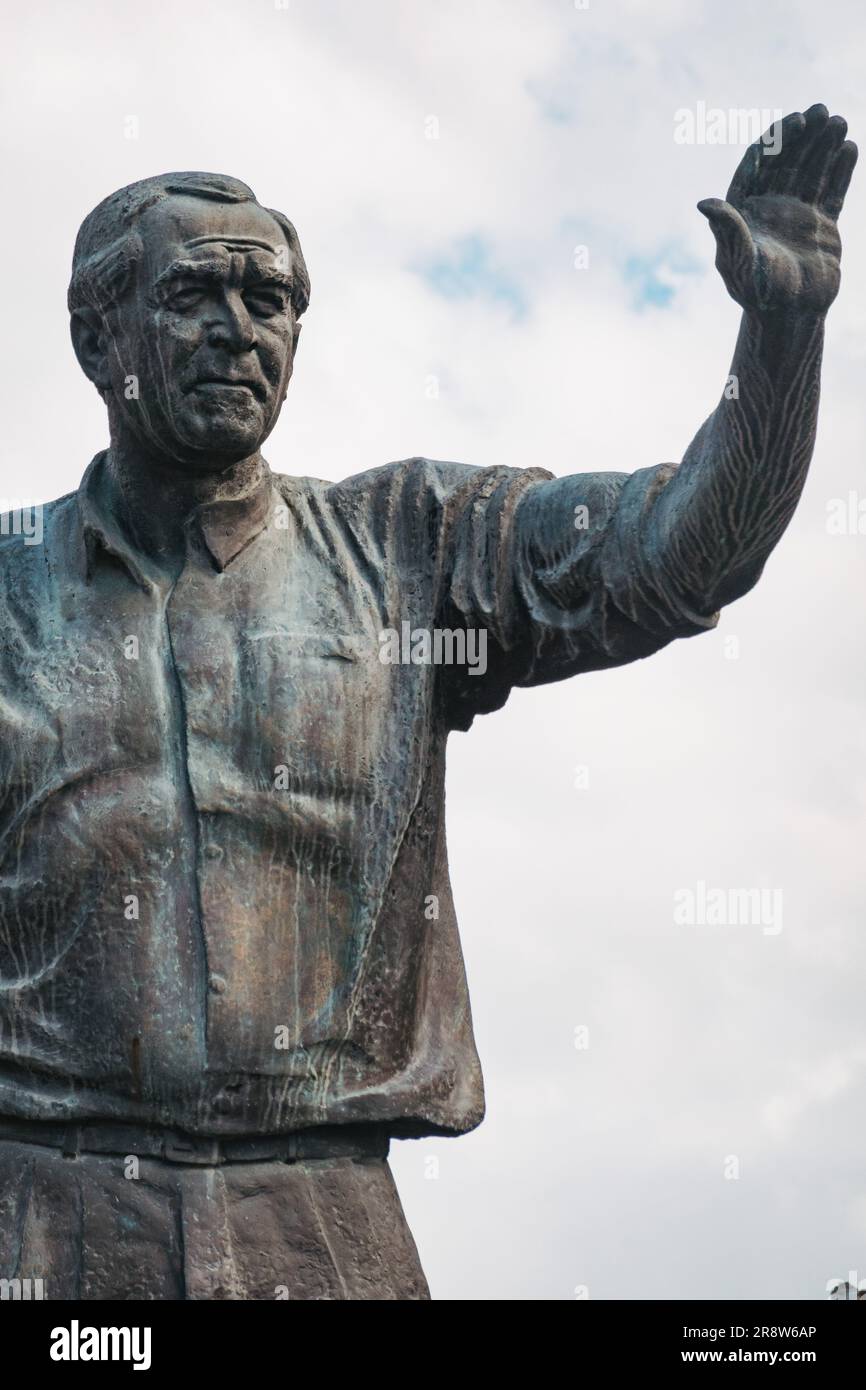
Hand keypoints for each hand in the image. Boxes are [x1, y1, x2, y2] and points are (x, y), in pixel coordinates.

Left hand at [698, 104, 856, 316]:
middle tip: (820, 111)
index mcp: (744, 212)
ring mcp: (797, 214)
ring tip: (839, 121)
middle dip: (802, 136)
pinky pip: (832, 192)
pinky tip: (849, 148)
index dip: (773, 143)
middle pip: (786, 163)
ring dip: (824, 146)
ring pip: (811, 172)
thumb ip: (727, 230)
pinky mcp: (821, 225)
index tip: (791, 123)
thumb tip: (704, 202)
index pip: (757, 167)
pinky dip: (841, 171)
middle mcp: (770, 208)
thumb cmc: (759, 294)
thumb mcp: (740, 261)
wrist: (792, 316)